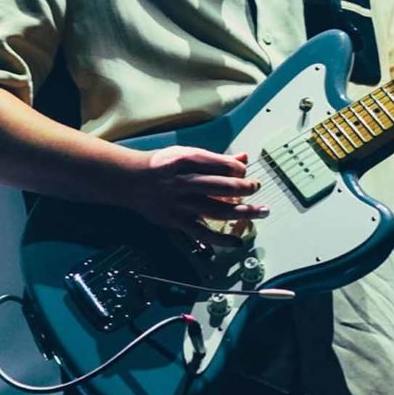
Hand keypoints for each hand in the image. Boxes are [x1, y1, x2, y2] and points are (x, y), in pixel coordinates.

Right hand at [120, 146, 266, 245]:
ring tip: (261, 212)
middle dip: (246, 188)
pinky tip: (237, 240)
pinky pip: (202, 233)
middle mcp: (185, 182)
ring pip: (218, 210)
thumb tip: (244, 159)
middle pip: (224, 186)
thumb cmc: (162, 165)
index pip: (223, 165)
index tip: (245, 171)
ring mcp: (181, 204)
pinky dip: (221, 239)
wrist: (132, 180)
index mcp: (188, 161)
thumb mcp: (187, 154)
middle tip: (256, 187)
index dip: (240, 169)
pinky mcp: (177, 221)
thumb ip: (217, 159)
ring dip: (243, 212)